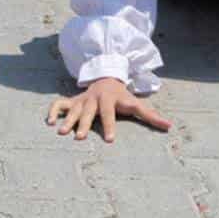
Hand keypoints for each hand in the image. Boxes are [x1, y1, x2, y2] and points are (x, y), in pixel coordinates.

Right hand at [45, 78, 172, 141]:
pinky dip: (53, 110)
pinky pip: (59, 103)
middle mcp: (95, 99)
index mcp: (111, 100)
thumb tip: (169, 126)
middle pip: (89, 112)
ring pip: (73, 109)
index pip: (110, 113)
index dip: (110, 125)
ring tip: (61, 132)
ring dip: (67, 120)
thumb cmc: (122, 96)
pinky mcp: (73, 100)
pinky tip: (49, 122)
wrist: (105, 77)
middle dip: (83, 124)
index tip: (110, 140)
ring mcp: (82, 99)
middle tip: (79, 137)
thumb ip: (151, 116)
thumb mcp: (136, 103)